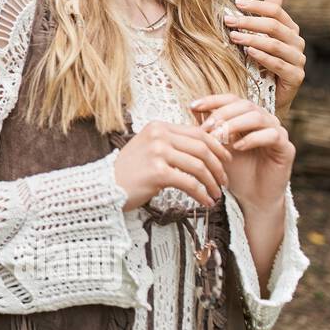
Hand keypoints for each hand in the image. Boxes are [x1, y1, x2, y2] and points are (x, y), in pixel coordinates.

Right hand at [113, 121, 230, 211]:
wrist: (104, 187)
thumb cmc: (128, 172)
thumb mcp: (149, 149)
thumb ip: (171, 145)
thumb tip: (203, 150)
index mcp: (158, 127)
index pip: (197, 133)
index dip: (217, 147)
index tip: (226, 160)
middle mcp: (158, 136)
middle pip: (202, 148)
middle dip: (218, 166)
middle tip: (224, 181)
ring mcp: (157, 152)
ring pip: (198, 166)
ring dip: (212, 182)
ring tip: (216, 194)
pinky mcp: (157, 172)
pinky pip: (189, 183)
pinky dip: (201, 194)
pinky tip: (205, 202)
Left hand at [190, 93, 293, 217]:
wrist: (251, 197)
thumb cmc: (234, 171)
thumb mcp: (216, 147)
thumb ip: (208, 128)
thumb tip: (193, 108)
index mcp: (248, 116)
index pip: (232, 99)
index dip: (213, 100)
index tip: (193, 106)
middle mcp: (265, 120)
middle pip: (244, 105)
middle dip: (222, 114)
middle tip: (205, 128)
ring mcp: (277, 132)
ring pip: (257, 117)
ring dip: (234, 125)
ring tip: (218, 138)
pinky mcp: (286, 147)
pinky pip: (271, 135)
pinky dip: (252, 139)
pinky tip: (237, 147)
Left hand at [226, 0, 304, 117]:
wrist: (264, 99)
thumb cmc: (258, 64)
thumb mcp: (258, 38)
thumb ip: (265, 15)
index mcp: (289, 30)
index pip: (276, 11)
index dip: (256, 6)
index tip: (235, 4)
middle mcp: (297, 43)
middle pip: (275, 26)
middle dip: (250, 22)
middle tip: (228, 21)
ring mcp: (298, 61)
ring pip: (276, 45)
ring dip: (253, 39)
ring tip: (233, 37)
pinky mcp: (296, 78)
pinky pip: (280, 65)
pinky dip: (263, 58)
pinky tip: (248, 54)